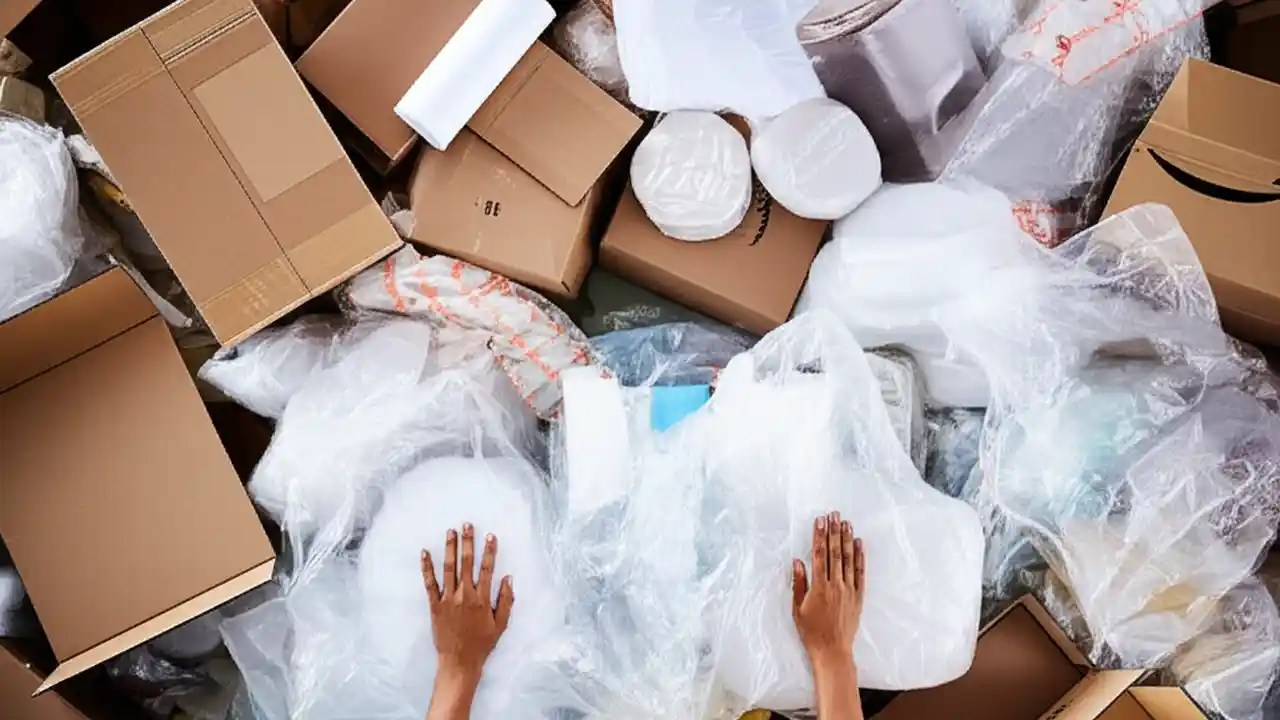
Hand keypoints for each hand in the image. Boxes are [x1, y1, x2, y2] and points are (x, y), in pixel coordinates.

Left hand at [422, 523, 513, 719]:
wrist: (459, 662)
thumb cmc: (482, 644)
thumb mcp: (501, 624)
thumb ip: (506, 600)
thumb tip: (508, 578)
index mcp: (482, 599)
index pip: (487, 569)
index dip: (489, 551)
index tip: (490, 535)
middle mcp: (465, 595)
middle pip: (467, 563)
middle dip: (468, 542)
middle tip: (467, 524)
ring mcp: (448, 599)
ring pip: (449, 568)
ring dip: (450, 548)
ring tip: (450, 531)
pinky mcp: (434, 605)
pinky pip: (429, 583)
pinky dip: (427, 567)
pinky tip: (425, 553)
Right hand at [792, 511, 864, 667]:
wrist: (832, 650)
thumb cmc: (811, 631)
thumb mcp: (797, 608)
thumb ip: (798, 583)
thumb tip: (797, 561)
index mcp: (819, 587)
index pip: (819, 555)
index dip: (819, 536)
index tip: (819, 521)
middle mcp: (836, 585)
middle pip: (835, 553)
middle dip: (834, 531)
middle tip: (834, 514)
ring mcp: (849, 590)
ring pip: (849, 559)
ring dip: (847, 539)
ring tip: (846, 523)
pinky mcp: (859, 597)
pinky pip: (860, 573)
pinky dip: (860, 557)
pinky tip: (859, 543)